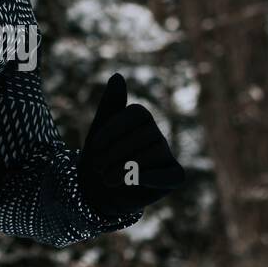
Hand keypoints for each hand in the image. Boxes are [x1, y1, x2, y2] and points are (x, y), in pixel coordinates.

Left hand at [77, 73, 184, 216]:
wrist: (98, 191)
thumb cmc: (99, 156)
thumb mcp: (99, 130)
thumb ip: (110, 104)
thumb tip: (117, 75)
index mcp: (142, 118)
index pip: (137, 114)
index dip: (114, 130)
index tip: (94, 147)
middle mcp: (157, 134)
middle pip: (144, 135)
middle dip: (117, 152)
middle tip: (98, 168)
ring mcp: (166, 155)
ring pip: (153, 154)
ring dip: (126, 167)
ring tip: (107, 178)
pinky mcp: (173, 176)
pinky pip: (170, 175)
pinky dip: (152, 177)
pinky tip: (132, 180)